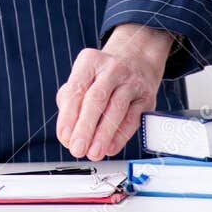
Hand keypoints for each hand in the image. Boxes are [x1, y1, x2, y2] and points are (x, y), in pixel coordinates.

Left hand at [54, 24, 173, 160]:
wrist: (137, 59)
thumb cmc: (103, 74)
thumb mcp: (83, 77)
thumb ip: (71, 101)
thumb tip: (68, 133)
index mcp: (90, 61)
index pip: (76, 90)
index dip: (69, 116)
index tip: (64, 137)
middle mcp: (111, 69)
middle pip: (96, 99)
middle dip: (85, 128)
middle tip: (77, 148)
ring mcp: (131, 81)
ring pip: (116, 110)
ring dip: (103, 135)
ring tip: (93, 152)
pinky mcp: (146, 96)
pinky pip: (132, 119)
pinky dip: (120, 136)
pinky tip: (110, 148)